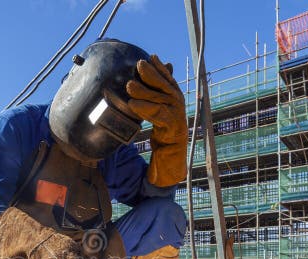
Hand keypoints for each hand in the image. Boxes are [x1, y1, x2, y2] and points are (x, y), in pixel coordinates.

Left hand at [126, 55, 187, 187]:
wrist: (172, 151)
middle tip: (139, 64)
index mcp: (174, 96)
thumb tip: (154, 74)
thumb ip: (156, 93)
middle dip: (152, 74)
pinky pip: (157, 116)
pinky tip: (133, 105)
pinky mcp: (172, 128)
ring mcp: (176, 115)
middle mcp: (177, 103)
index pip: (168, 78)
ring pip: (159, 100)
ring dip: (144, 91)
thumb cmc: (163, 127)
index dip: (160, 67)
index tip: (151, 57)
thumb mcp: (159, 108)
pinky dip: (145, 109)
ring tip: (130, 85)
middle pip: (164, 86)